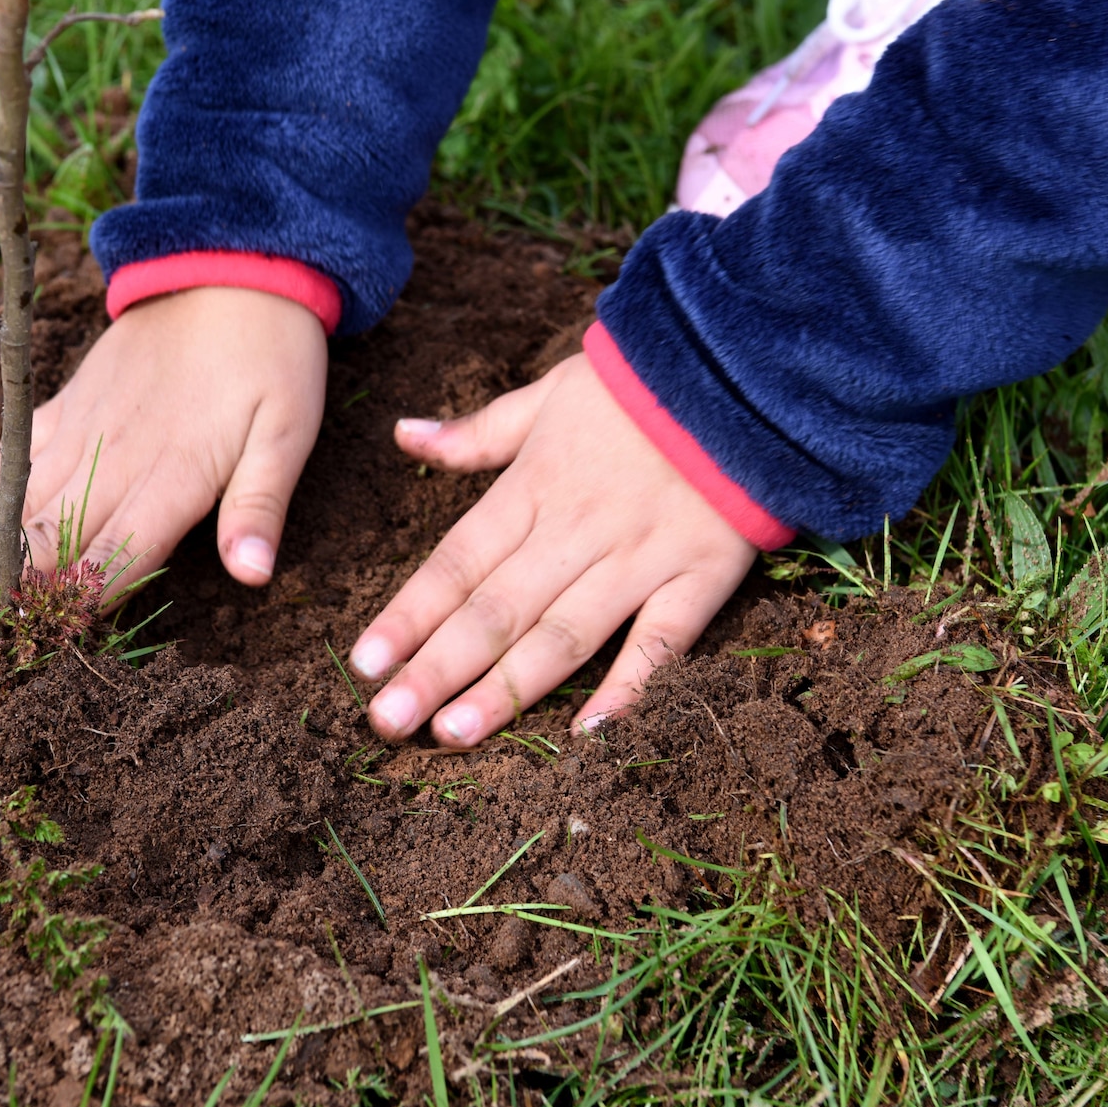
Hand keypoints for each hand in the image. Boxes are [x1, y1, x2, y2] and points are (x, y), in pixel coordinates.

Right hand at [0, 287, 327, 595]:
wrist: (234, 266)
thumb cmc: (273, 359)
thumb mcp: (288, 433)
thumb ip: (261, 506)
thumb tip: (253, 574)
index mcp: (171, 477)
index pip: (113, 555)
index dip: (73, 598)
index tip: (24, 634)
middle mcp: (113, 458)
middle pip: (45, 531)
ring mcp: (82, 428)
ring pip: (12, 495)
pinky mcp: (67, 403)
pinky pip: (6, 448)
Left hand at [350, 355, 756, 745]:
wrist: (743, 372)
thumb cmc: (638, 386)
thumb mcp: (548, 395)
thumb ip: (478, 433)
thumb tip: (405, 434)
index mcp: (533, 487)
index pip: (457, 562)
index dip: (409, 615)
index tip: (364, 662)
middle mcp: (577, 530)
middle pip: (496, 610)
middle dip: (436, 669)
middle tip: (387, 721)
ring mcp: (639, 558)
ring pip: (562, 635)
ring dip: (505, 689)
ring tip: (453, 734)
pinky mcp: (699, 577)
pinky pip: (660, 643)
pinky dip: (627, 688)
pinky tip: (585, 733)